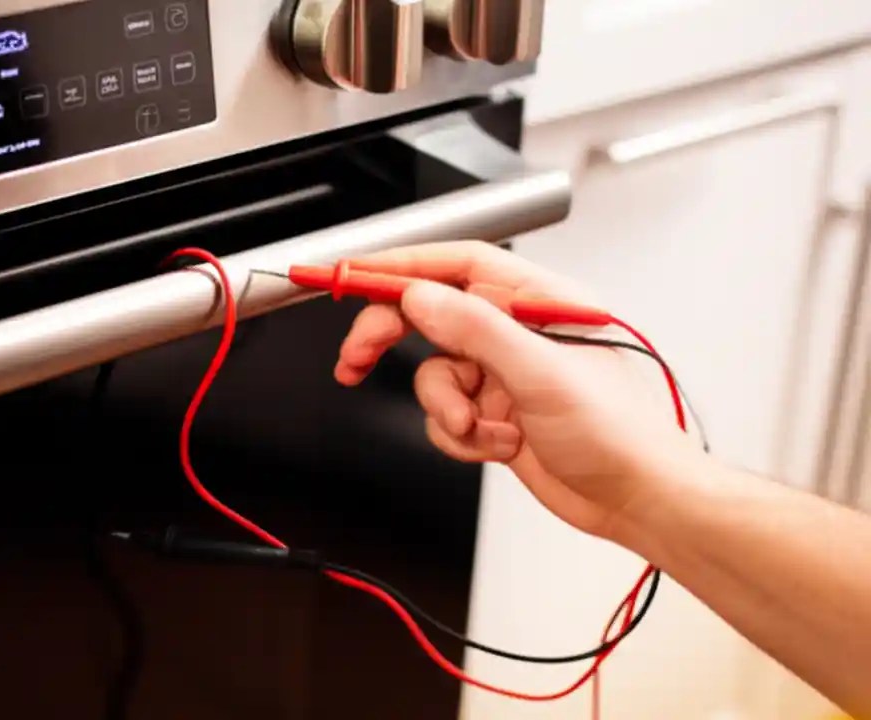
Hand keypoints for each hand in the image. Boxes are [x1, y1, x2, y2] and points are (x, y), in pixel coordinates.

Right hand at [335, 241, 700, 539]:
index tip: (351, 274)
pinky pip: (446, 416)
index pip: (454, 264)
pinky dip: (460, 436)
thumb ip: (475, 329)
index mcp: (534, 301)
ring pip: (432, 375)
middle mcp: (515, 332)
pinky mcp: (494, 414)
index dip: (398, 265)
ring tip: (475, 426)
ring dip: (443, 407)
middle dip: (388, 338)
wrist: (638, 499)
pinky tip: (496, 444)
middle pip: (427, 315)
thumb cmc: (621, 432)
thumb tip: (421, 298)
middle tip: (355, 359)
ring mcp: (503, 374)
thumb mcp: (542, 372)